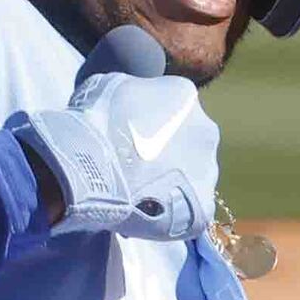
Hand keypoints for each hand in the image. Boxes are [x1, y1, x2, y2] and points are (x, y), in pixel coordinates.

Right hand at [17, 26, 212, 241]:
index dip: (150, 126)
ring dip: (172, 182)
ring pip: (192, 177)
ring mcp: (208, 170)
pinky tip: (148, 214)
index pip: (174, 109)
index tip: (131, 138)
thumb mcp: (110, 85)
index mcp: (186, 96)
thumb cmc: (94, 120)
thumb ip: (134, 90)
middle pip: (189, 143)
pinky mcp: (202, 206)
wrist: (90, 166)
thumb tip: (136, 100)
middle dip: (168, 153)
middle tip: (137, 168)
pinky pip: (189, 209)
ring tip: (140, 194)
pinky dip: (172, 213)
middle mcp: (206, 130)